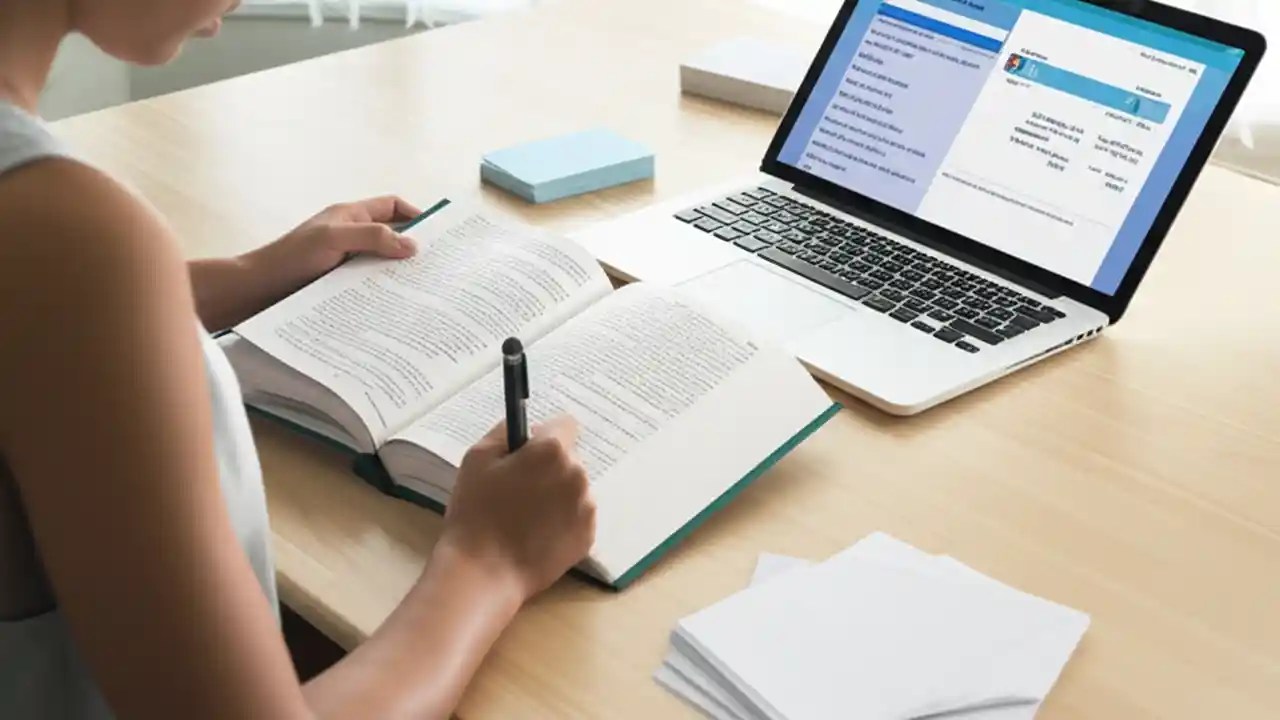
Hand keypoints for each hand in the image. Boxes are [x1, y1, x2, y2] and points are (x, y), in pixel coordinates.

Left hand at [239, 196, 421, 306]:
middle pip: (391, 236)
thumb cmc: (290, 258)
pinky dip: (382, 293)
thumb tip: (412, 245)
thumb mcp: (333, 239)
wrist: (257, 291)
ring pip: (381, 264)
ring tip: (420, 292)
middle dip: (412, 249)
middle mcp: (350, 236)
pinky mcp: (340, 285)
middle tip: (436, 269)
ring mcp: (345, 261)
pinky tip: (393, 307)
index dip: (415, 215)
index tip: (437, 235)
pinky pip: (369, 285)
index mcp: (349, 216)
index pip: (391, 206)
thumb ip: (372, 237)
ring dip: (398, 275)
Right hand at [437, 416, 596, 602]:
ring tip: (525, 517)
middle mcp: (578, 474)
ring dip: (557, 494)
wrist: (483, 572)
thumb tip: (527, 427)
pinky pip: (578, 516)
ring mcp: (587, 507)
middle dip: (549, 467)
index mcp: (553, 451)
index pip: (565, 424)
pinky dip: (563, 521)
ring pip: (574, 488)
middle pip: (569, 458)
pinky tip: (537, 535)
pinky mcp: (588, 536)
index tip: (528, 453)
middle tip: (518, 490)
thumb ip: (505, 432)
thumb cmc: (475, 512)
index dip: (544, 436)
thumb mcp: (477, 458)